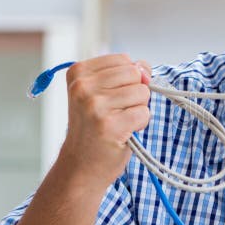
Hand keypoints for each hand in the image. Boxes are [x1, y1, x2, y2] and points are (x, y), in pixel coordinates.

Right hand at [59, 54, 151, 186]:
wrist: (81, 165)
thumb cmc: (95, 127)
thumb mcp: (101, 92)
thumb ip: (125, 74)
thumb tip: (146, 68)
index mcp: (78, 72)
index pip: (125, 60)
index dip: (128, 80)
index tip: (110, 98)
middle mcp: (83, 86)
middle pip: (135, 74)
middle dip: (135, 94)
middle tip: (116, 112)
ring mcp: (95, 106)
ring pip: (142, 93)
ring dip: (138, 110)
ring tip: (119, 122)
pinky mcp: (109, 125)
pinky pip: (144, 113)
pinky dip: (140, 124)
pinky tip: (123, 132)